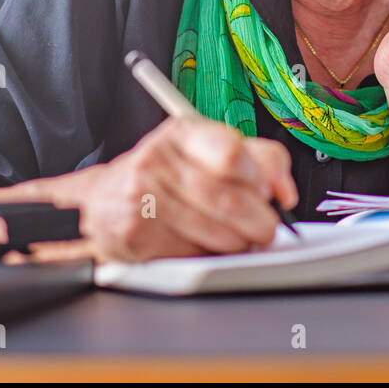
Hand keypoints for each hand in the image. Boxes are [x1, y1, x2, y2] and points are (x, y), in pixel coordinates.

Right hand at [34, 116, 296, 262]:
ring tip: (236, 237)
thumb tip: (285, 189)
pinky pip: (192, 253)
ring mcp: (142, 197)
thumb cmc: (167, 176)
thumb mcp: (210, 151)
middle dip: (260, 221)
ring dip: (238, 243)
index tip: (270, 193)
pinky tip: (203, 244)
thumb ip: (259, 159)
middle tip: (265, 228)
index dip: (261, 178)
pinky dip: (208, 255)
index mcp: (184, 132)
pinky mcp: (135, 234)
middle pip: (230, 199)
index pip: (232, 152)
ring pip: (217, 232)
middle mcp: (158, 159)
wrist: (103, 201)